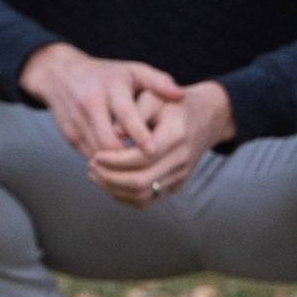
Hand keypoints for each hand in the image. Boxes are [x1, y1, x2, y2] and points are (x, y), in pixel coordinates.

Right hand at [18, 42, 183, 163]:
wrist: (59, 74)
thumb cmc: (105, 75)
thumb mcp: (132, 70)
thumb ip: (157, 81)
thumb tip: (180, 95)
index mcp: (110, 88)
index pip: (125, 114)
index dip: (138, 134)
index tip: (152, 151)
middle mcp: (90, 104)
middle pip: (108, 142)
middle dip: (127, 159)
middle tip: (147, 167)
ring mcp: (77, 121)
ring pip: (98, 154)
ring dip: (116, 165)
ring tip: (136, 169)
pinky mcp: (69, 135)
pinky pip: (89, 156)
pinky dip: (105, 163)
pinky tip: (119, 165)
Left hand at [88, 80, 234, 206]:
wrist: (205, 117)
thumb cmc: (172, 103)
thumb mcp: (154, 96)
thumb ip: (134, 112)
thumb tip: (113, 133)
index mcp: (176, 135)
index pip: (142, 157)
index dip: (115, 160)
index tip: (96, 155)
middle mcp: (181, 159)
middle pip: (141, 181)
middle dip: (110, 177)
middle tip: (91, 167)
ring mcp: (180, 176)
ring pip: (143, 195)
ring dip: (114, 190)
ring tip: (95, 175)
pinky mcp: (175, 185)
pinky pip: (147, 200)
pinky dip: (124, 197)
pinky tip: (108, 183)